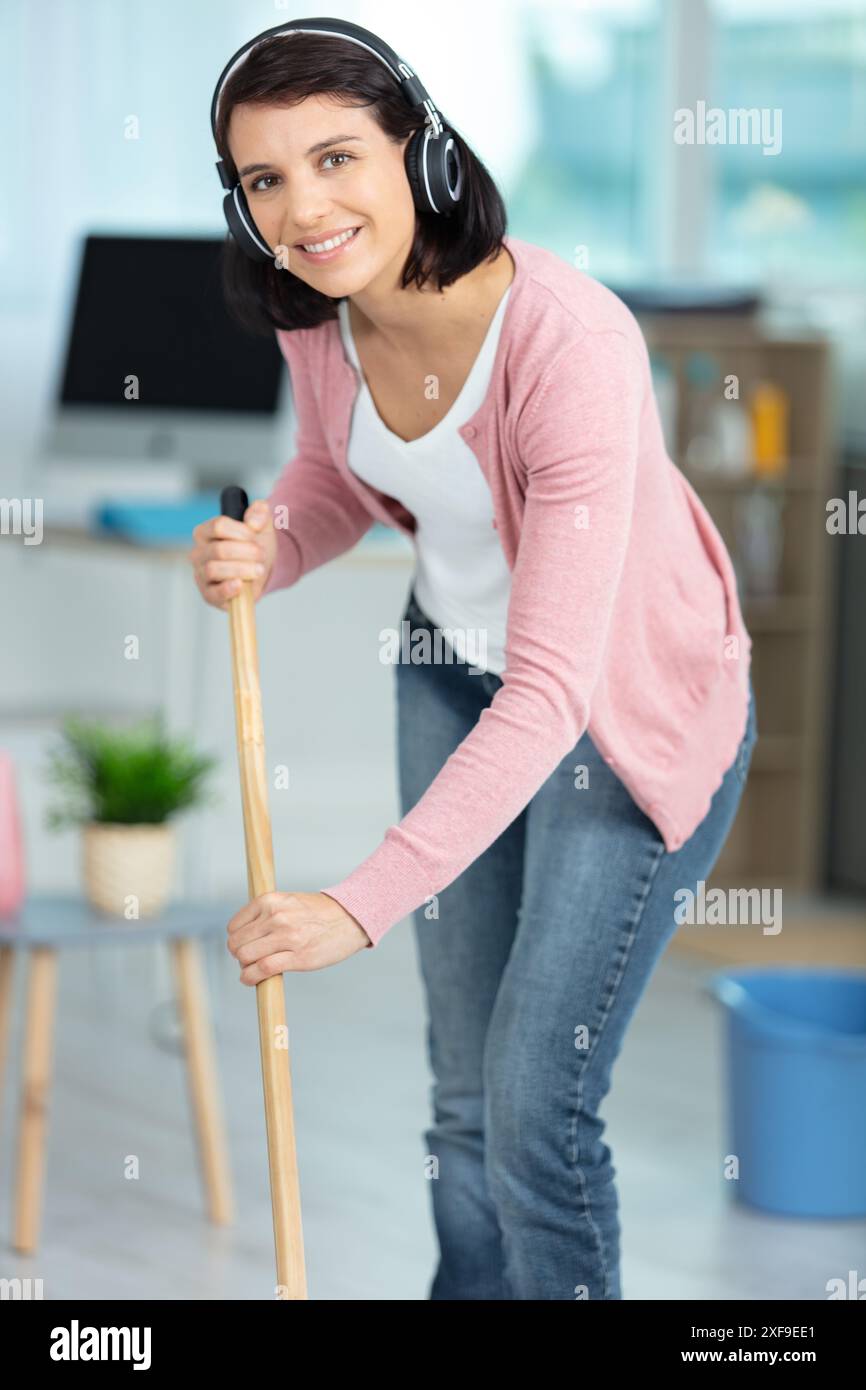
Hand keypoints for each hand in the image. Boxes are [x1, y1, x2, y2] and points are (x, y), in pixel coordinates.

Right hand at [188, 498, 276, 609]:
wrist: (260, 571)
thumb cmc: (254, 546)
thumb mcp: (261, 526)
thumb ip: (259, 513)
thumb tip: (255, 518)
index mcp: (205, 532)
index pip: (219, 526)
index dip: (242, 531)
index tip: (256, 535)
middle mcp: (198, 553)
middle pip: (219, 550)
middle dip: (246, 552)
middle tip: (262, 554)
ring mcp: (201, 574)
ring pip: (213, 569)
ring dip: (241, 569)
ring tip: (258, 569)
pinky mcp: (209, 594)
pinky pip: (213, 593)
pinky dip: (227, 589)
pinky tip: (241, 585)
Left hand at [227, 891, 371, 982]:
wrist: (350, 917)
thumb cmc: (319, 913)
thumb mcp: (288, 902)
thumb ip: (265, 914)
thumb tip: (243, 937)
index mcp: (270, 901)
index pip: (234, 927)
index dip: (236, 940)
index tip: (244, 946)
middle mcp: (276, 917)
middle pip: (237, 944)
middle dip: (239, 956)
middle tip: (249, 960)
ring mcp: (287, 937)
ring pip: (246, 957)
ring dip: (244, 968)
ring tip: (252, 970)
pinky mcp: (298, 956)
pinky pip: (263, 969)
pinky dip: (251, 978)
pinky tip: (252, 980)